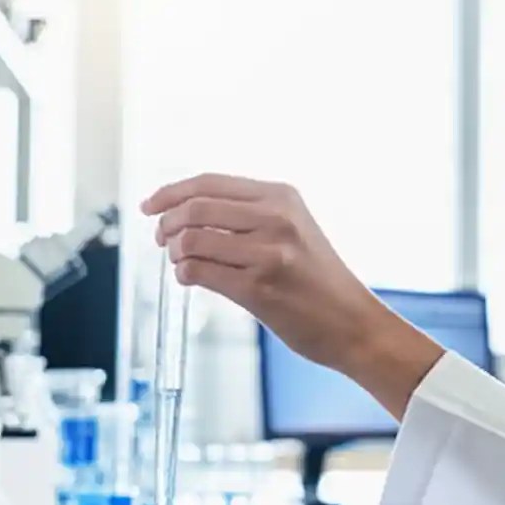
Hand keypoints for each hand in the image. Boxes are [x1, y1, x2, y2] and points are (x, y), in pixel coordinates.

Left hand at [141, 173, 374, 367]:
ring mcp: (267, 253)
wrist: (353, 323)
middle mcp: (275, 218)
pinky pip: (199, 272)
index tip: (150, 206)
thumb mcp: (294, 228)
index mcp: (281, 196)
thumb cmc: (319, 280)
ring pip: (191, 239)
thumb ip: (250, 214)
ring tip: (180, 262)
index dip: (171, 192)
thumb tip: (187, 211)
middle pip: (195, 207)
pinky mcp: (258, 288)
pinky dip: (184, 274)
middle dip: (166, 224)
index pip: (209, 182)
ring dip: (174, 252)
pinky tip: (190, 278)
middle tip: (161, 240)